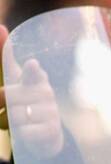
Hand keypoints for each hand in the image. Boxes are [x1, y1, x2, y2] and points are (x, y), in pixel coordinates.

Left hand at [0, 25, 64, 158]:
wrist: (47, 136)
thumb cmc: (27, 103)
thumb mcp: (15, 79)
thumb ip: (7, 58)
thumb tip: (2, 27)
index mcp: (36, 78)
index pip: (33, 73)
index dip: (32, 71)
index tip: (31, 65)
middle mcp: (46, 93)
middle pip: (11, 99)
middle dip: (6, 107)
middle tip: (15, 111)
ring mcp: (52, 112)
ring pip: (17, 116)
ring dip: (14, 123)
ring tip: (24, 123)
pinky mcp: (53, 130)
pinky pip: (26, 132)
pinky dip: (23, 135)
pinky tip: (30, 134)